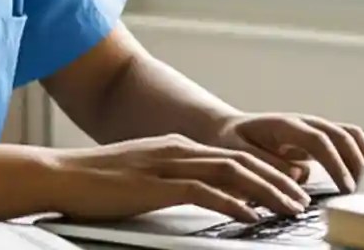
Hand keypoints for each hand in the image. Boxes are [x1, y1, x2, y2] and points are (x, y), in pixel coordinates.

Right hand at [49, 134, 312, 222]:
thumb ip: (173, 182)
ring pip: (231, 174)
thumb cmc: (97, 183)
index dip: (267, 171)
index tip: (290, 187)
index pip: (234, 157)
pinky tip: (250, 215)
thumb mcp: (144, 177)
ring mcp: (167, 164)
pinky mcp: (155, 184)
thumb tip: (202, 197)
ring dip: (266, 191)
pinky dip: (231, 202)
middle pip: (241, 162)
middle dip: (278, 180)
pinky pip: (203, 192)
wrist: (60, 175)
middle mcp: (178, 150)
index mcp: (177, 147)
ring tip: (289, 208)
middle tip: (303, 200)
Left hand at [209, 113, 363, 193]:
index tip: (346, 188)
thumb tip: (298, 174)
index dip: (336, 164)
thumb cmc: (232, 142)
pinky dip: (361, 152)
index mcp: (285, 125)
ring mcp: (314, 127)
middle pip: (341, 135)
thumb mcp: (239, 153)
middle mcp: (304, 122)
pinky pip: (346, 140)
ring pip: (349, 134)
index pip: (319, 141)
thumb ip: (267, 163)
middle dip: (357, 162)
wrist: (228, 129)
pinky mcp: (318, 137)